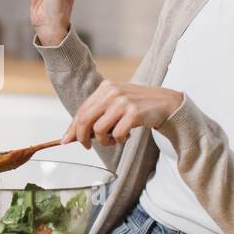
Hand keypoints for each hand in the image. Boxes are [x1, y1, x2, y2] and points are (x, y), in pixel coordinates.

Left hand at [62, 81, 184, 147]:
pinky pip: (117, 134)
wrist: (166, 103)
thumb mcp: (116, 103)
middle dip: (82, 137)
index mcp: (105, 88)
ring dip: (104, 141)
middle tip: (88, 146)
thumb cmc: (138, 106)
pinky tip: (126, 136)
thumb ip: (97, 114)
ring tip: (114, 139)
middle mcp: (113, 92)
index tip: (67, 140)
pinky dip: (119, 140)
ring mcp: (123, 102)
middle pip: (85, 119)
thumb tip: (71, 135)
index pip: (82, 110)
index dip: (73, 127)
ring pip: (100, 129)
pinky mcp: (134, 113)